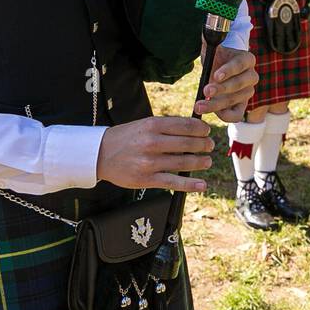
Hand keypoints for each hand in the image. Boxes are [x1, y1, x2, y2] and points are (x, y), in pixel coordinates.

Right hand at [96, 116, 213, 191]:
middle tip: (210, 146)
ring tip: (207, 161)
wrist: (99, 154)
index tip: (207, 131)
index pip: (185, 125)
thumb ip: (166, 126)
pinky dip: (190, 184)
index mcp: (152, 125)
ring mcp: (149, 162)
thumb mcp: (143, 124)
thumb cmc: (125, 138)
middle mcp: (152, 142)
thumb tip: (193, 128)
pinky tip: (202, 184)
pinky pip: (173, 182)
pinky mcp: (146, 179)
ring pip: (183, 162)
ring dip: (200, 162)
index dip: (201, 129)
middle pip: (187, 143)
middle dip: (204, 145)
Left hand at [194, 45, 258, 122]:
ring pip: (235, 101)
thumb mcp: (213, 46)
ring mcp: (248, 92)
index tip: (216, 75)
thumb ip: (210, 40)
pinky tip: (213, 114)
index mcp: (247, 59)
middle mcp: (251, 76)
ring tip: (199, 105)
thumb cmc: (216, 56)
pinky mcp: (241, 105)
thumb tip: (208, 33)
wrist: (218, 67)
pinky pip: (237, 115)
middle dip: (221, 89)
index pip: (240, 64)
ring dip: (216, 105)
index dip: (229, 70)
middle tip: (206, 91)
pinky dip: (226, 116)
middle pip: (239, 85)